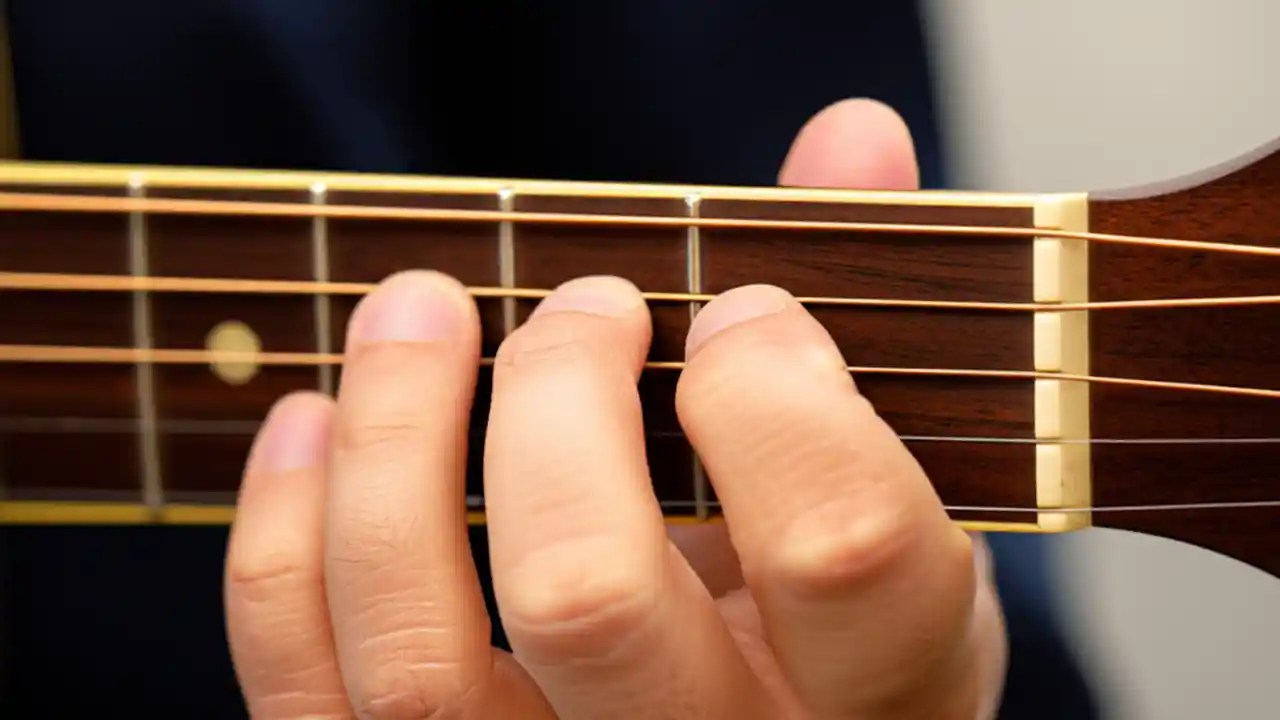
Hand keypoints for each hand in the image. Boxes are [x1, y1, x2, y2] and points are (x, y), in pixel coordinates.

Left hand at [223, 99, 1007, 718]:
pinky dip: (286, 547)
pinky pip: (315, 697)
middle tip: (586, 307)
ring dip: (393, 441)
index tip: (738, 312)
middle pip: (586, 592)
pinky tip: (314, 427)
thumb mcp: (886, 494)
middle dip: (554, 397)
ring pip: (419, 664)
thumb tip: (851, 134)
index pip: (834, 545)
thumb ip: (865, 313)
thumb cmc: (834, 615)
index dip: (769, 390)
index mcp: (874, 684)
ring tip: (415, 309)